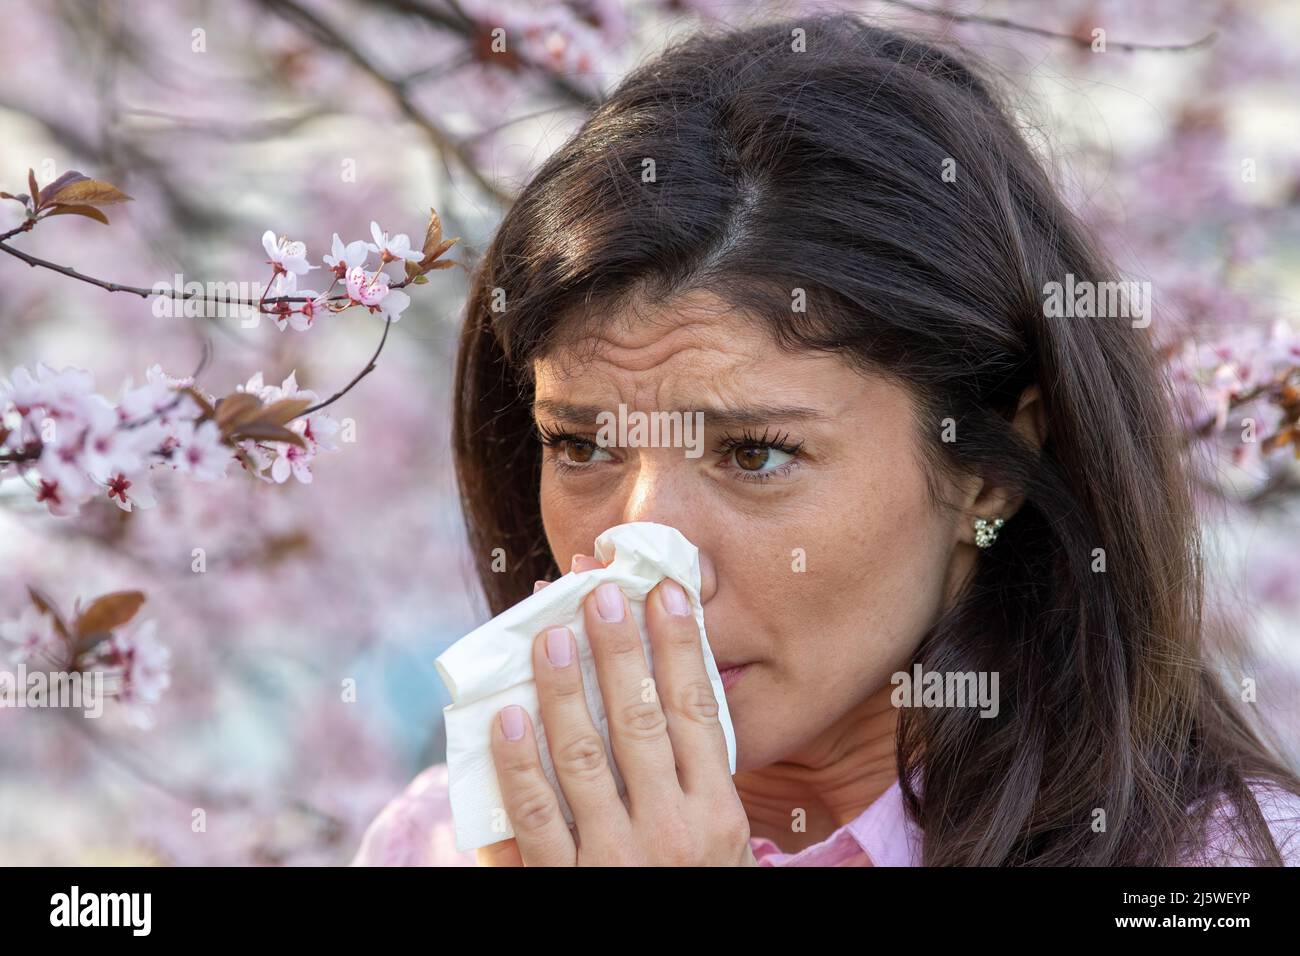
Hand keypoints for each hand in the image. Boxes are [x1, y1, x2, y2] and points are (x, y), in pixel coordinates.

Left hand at [478, 555, 755, 865]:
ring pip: (583, 757)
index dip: (679, 646)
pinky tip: (508, 718)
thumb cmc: (695, 892)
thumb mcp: (722, 845)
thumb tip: (676, 698)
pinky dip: (517, 765)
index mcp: (719, 815)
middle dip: (618, 649)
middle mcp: (672, 832)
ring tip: (549, 636)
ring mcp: (616, 859)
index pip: (698, 711)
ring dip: (563, 690)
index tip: (662, 592)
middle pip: (641, 720)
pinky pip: (534, 818)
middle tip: (598, 592)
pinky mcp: (564, 885)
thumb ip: (699, 782)